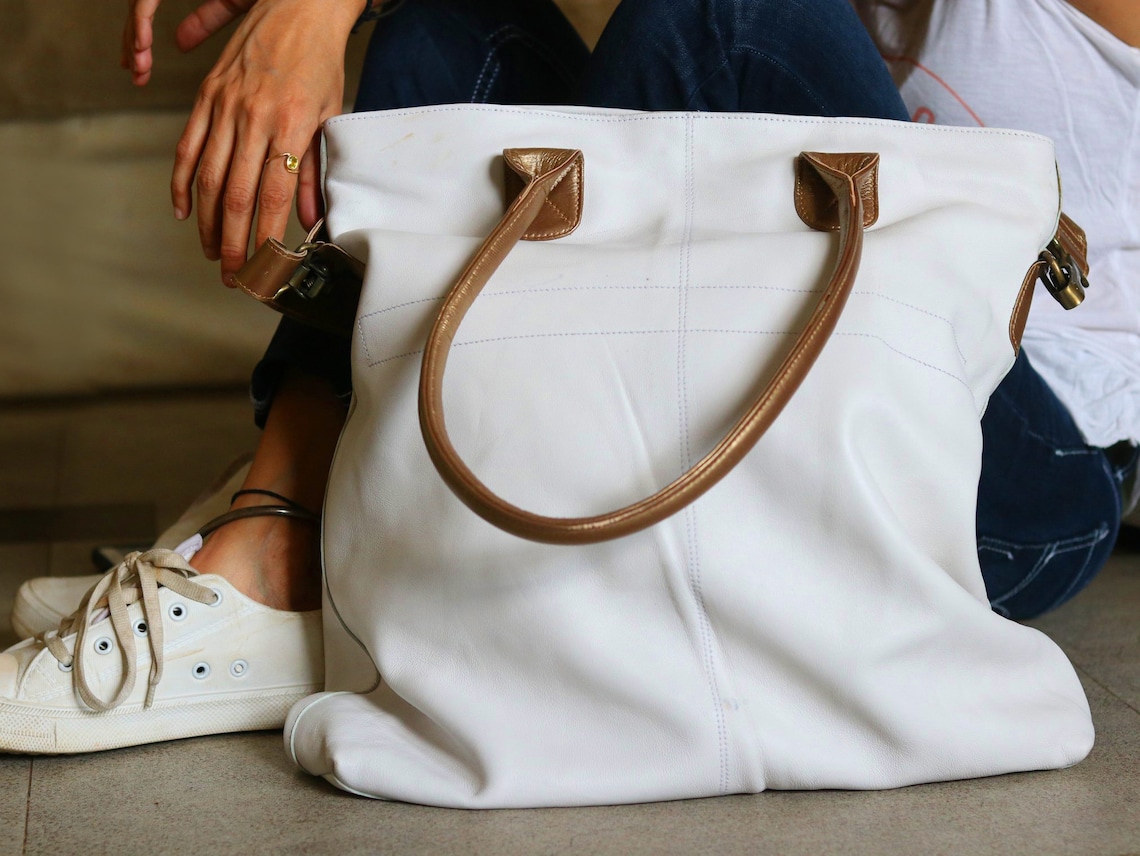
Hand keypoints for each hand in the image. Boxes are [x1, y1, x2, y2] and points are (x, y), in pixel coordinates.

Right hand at [166, 0, 358, 283]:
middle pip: (236, 195)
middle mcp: (253, 118)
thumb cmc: (320, 64)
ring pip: (210, 178)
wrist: (297, 7)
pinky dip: (183, 182)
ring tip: (215, 253)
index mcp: (290, 126)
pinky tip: (184, 211)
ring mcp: (224, 106)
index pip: (273, 196)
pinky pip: (188, 147)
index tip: (265, 267)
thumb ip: (315, 172)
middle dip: (235, 242)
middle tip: (235, 276)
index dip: (265, 237)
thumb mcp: (328, 117)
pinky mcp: (206, 96)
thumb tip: (312, 221)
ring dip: (210, 223)